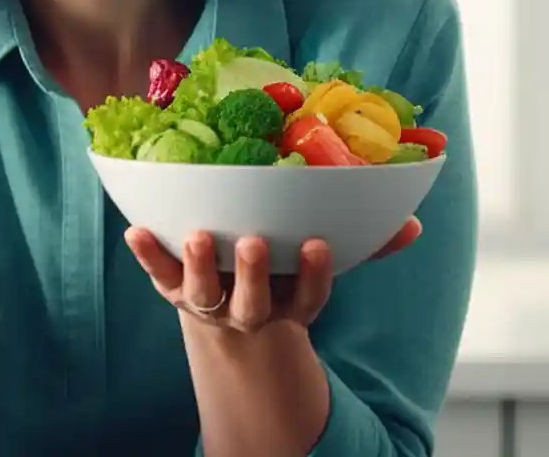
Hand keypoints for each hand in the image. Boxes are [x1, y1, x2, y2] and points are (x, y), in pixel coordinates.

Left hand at [125, 217, 421, 333]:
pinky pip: (158, 274)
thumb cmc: (284, 278)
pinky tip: (135, 229)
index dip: (312, 275)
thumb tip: (412, 223)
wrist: (230, 324)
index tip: (317, 245)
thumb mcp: (318, 271)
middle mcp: (249, 310)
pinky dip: (148, 254)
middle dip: (253, 274)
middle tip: (253, 241)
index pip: (307, 297)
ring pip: (205, 291)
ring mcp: (209, 301)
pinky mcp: (174, 288)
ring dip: (200, 264)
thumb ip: (366, 247)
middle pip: (252, 301)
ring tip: (198, 235)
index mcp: (289, 305)